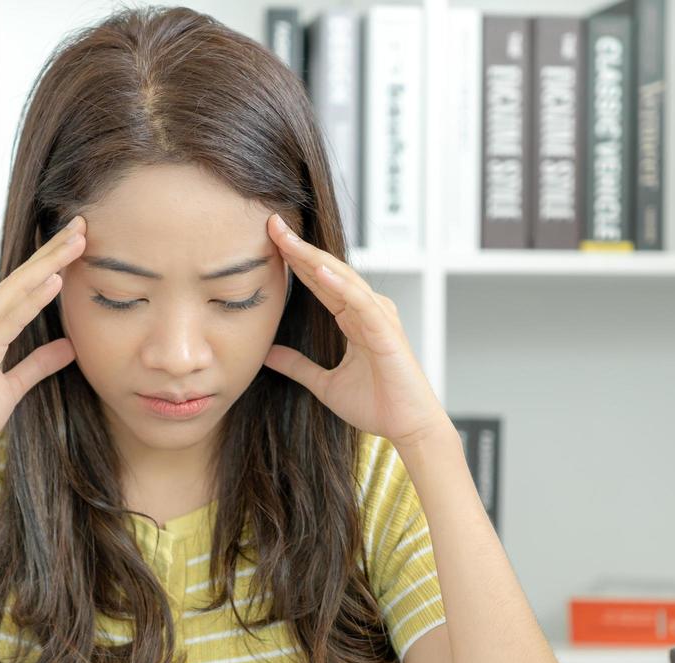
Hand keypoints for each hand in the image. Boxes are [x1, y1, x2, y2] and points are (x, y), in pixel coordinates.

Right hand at [0, 215, 86, 467]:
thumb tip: (67, 346)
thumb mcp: (14, 387)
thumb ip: (38, 363)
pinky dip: (33, 298)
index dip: (50, 262)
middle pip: (21, 278)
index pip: (23, 286)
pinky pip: (10, 318)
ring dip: (48, 264)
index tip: (78, 242)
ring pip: (17, 290)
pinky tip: (54, 281)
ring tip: (75, 242)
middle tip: (82, 225)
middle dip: (53, 251)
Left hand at [263, 214, 449, 449]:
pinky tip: (319, 270)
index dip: (294, 262)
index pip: (318, 282)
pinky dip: (341, 285)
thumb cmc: (376, 405)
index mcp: (353, 319)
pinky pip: (361, 302)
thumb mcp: (324, 384)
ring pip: (343, 279)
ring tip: (288, 239)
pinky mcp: (386, 331)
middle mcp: (367, 311)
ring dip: (315, 258)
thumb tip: (267, 354)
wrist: (406, 427)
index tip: (269, 241)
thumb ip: (298, 366)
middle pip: (328, 272)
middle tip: (272, 224)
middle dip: (299, 249)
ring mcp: (378, 318)